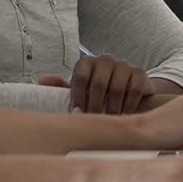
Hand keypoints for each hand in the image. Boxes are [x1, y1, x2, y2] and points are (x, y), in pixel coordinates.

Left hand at [39, 55, 155, 113]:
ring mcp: (124, 65)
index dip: (78, 97)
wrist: (128, 91)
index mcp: (87, 62)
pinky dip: (128, 106)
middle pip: (98, 83)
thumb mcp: (78, 91)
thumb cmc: (96, 93)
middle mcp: (106, 60)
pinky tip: (124, 115)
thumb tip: (41, 80)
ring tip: (109, 121)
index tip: (77, 114)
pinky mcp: (140, 73)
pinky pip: (133, 90)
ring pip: (116, 88)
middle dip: (95, 106)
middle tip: (94, 121)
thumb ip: (62, 88)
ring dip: (112, 109)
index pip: (80, 77)